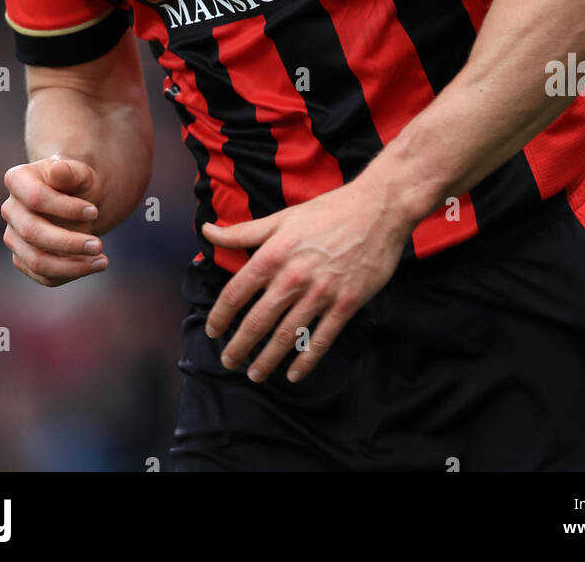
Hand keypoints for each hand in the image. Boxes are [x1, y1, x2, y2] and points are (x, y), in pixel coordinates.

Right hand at [1, 155, 107, 286]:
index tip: (95, 212)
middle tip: (99, 245)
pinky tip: (93, 265)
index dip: (66, 208)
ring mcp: (14, 237)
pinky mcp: (23, 259)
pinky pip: (44, 276)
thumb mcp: (79, 172)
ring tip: (102, 261)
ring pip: (36, 260)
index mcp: (17, 180)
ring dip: (71, 266)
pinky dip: (70, 273)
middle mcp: (10, 210)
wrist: (76, 199)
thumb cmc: (76, 182)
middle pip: (32, 233)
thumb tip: (57, 170)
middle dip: (68, 242)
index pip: (35, 198)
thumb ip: (70, 171)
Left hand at [201, 177, 410, 383]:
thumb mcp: (282, 218)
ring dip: (268, 360)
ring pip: (287, 336)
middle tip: (228, 361)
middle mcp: (294, 277)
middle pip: (258, 321)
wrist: (377, 210)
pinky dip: (306, 361)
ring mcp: (321, 293)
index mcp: (274, 254)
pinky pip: (322, 340)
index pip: (236, 292)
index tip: (213, 330)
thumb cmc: (327, 211)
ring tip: (255, 373)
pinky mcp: (346, 304)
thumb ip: (243, 232)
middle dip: (239, 346)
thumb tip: (207, 231)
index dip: (220, 316)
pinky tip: (294, 374)